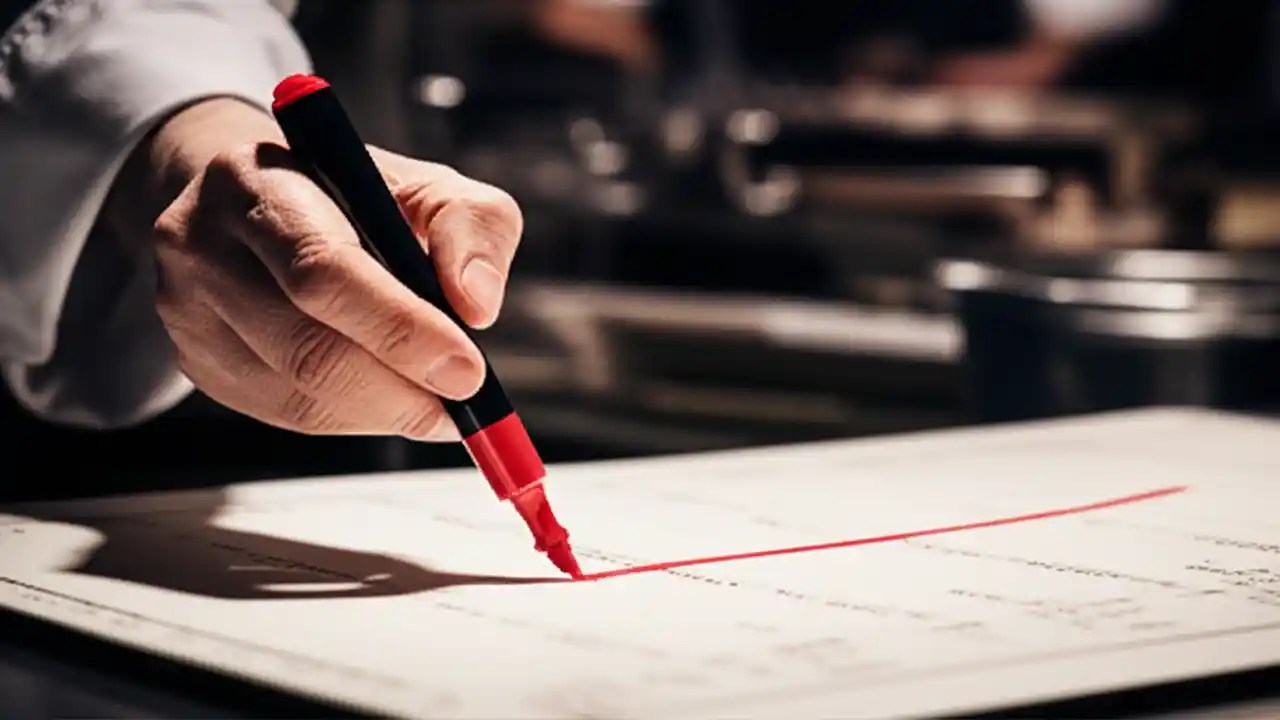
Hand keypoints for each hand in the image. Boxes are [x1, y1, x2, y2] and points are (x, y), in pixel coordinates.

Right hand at [107, 98, 522, 439]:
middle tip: (464, 401)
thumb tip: (476, 305)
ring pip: (299, 395)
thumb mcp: (426, 185)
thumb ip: (470, 227)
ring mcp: (189, 312)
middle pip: (306, 348)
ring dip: (386, 411)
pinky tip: (388, 397)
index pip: (322, 269)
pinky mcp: (198, 364)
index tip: (466, 368)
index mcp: (258, 183)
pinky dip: (356, 419)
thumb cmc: (353, 194)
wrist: (254, 202)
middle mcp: (202, 245)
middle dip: (400, 389)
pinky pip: (288, 415)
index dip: (399, 328)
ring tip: (439, 402)